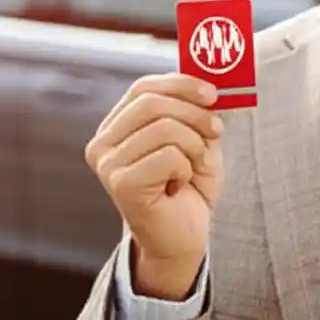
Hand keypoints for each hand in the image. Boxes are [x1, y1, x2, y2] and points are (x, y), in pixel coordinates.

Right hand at [85, 73, 223, 299]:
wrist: (184, 237)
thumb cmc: (189, 187)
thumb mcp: (196, 139)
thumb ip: (195, 110)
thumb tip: (210, 82)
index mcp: (115, 127)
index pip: (143, 87)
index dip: (180, 84)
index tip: (212, 93)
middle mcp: (102, 144)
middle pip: (153, 103)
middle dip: (195, 114)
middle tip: (217, 130)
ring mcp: (108, 165)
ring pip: (165, 129)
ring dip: (194, 146)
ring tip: (193, 166)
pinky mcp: (122, 184)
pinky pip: (168, 156)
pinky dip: (185, 168)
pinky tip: (178, 186)